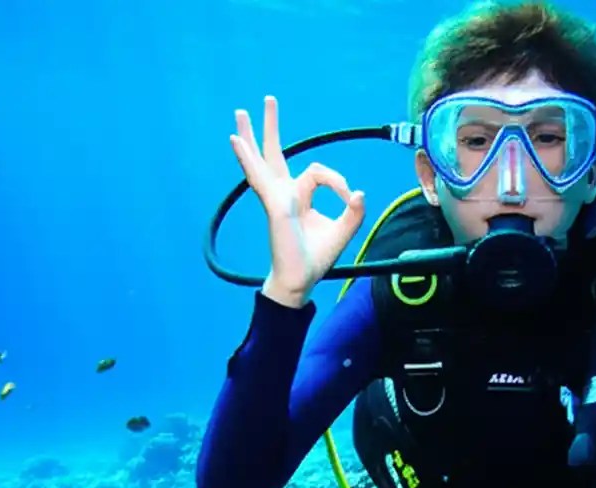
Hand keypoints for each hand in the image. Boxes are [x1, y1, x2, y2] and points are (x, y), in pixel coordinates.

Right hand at [229, 96, 366, 307]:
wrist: (301, 279)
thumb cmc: (316, 257)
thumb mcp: (343, 230)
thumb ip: (354, 211)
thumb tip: (359, 192)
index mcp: (298, 196)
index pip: (318, 172)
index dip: (338, 181)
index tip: (350, 197)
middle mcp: (283, 193)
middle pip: (274, 154)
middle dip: (270, 126)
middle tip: (268, 99)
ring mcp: (275, 197)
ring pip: (262, 160)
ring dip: (252, 134)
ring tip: (241, 111)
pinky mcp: (274, 205)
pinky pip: (261, 177)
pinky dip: (247, 158)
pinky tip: (236, 141)